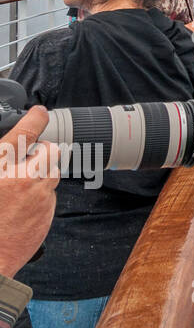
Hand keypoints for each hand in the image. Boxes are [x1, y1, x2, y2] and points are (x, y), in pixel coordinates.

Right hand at [0, 107, 59, 276]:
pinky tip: (20, 208)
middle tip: (26, 160)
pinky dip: (40, 197)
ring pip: (53, 173)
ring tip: (20, 186)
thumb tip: (8, 152)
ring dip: (42, 174)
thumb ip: (0, 162)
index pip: (24, 133)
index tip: (39, 113)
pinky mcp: (47, 214)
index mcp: (0, 167)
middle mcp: (23, 179)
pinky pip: (50, 196)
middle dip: (42, 151)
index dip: (34, 119)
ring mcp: (38, 197)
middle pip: (50, 150)